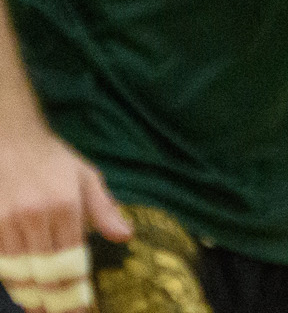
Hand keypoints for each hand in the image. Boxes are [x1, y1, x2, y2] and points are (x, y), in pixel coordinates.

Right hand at [0, 125, 131, 312]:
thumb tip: (125, 237)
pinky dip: (10, 279)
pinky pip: (1, 260)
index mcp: (65, 205)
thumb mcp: (86, 178)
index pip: (71, 259)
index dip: (76, 290)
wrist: (11, 141)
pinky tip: (21, 290)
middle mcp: (34, 216)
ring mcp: (6, 221)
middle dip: (54, 301)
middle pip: (43, 271)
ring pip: (17, 271)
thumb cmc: (54, 161)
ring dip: (29, 295)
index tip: (83, 310)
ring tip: (41, 311)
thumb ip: (104, 210)